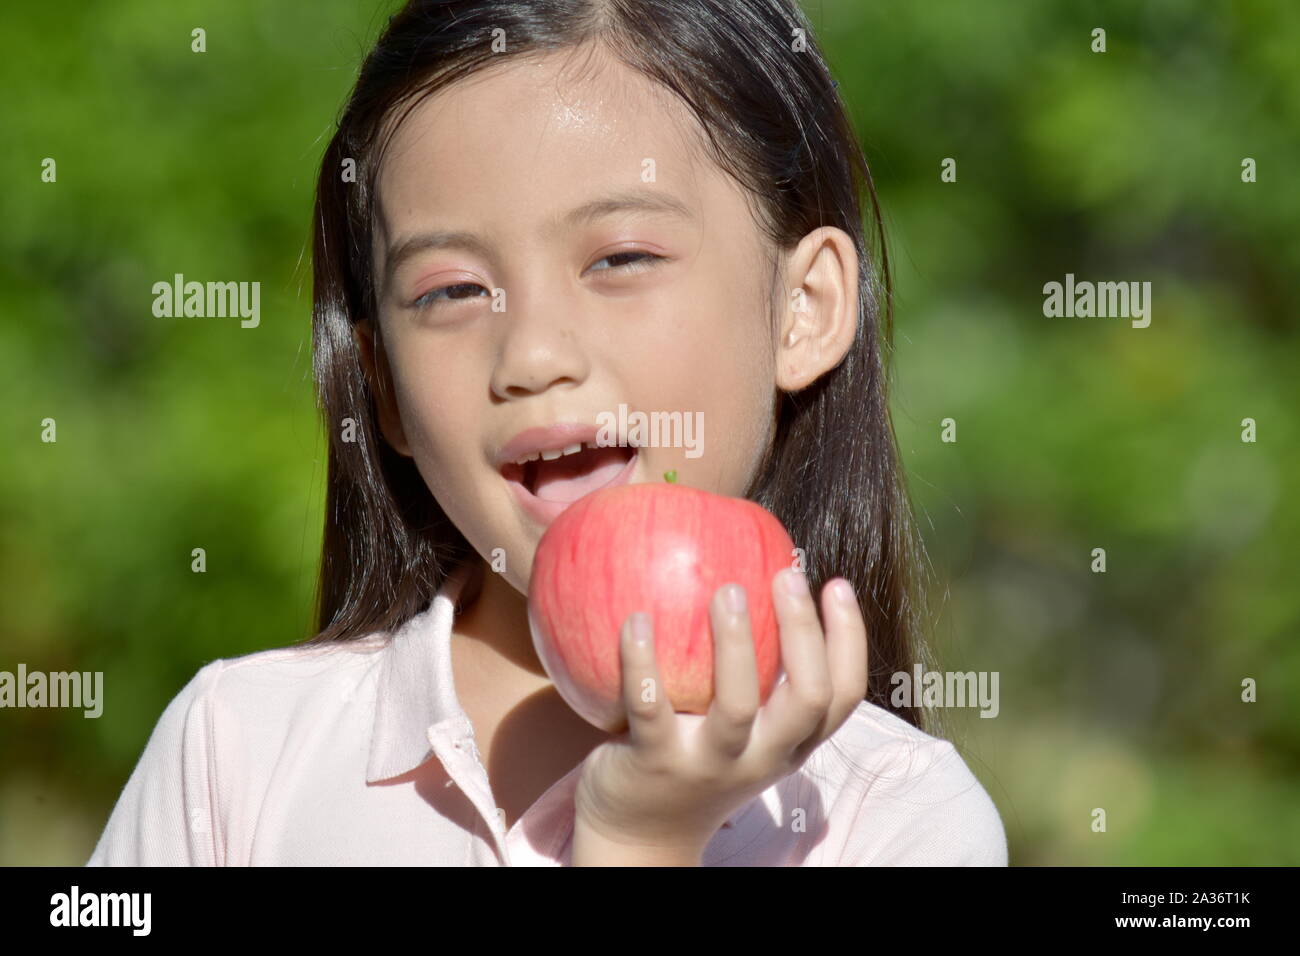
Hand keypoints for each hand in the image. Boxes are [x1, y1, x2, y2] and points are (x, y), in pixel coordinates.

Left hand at [573, 567, 868, 860]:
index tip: (836, 585)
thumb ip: (753, 673)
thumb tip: (749, 575)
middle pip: (806, 698)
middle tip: (787, 574)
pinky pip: (650, 708)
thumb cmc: (693, 758)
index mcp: (788, 745)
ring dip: (735, 644)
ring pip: (738, 707)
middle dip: (804, 633)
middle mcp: (760, 757)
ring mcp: (709, 765)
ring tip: (725, 589)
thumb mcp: (738, 729)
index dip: (849, 640)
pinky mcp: (655, 765)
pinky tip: (635, 619)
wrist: (640, 835)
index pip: (842, 696)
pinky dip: (642, 662)